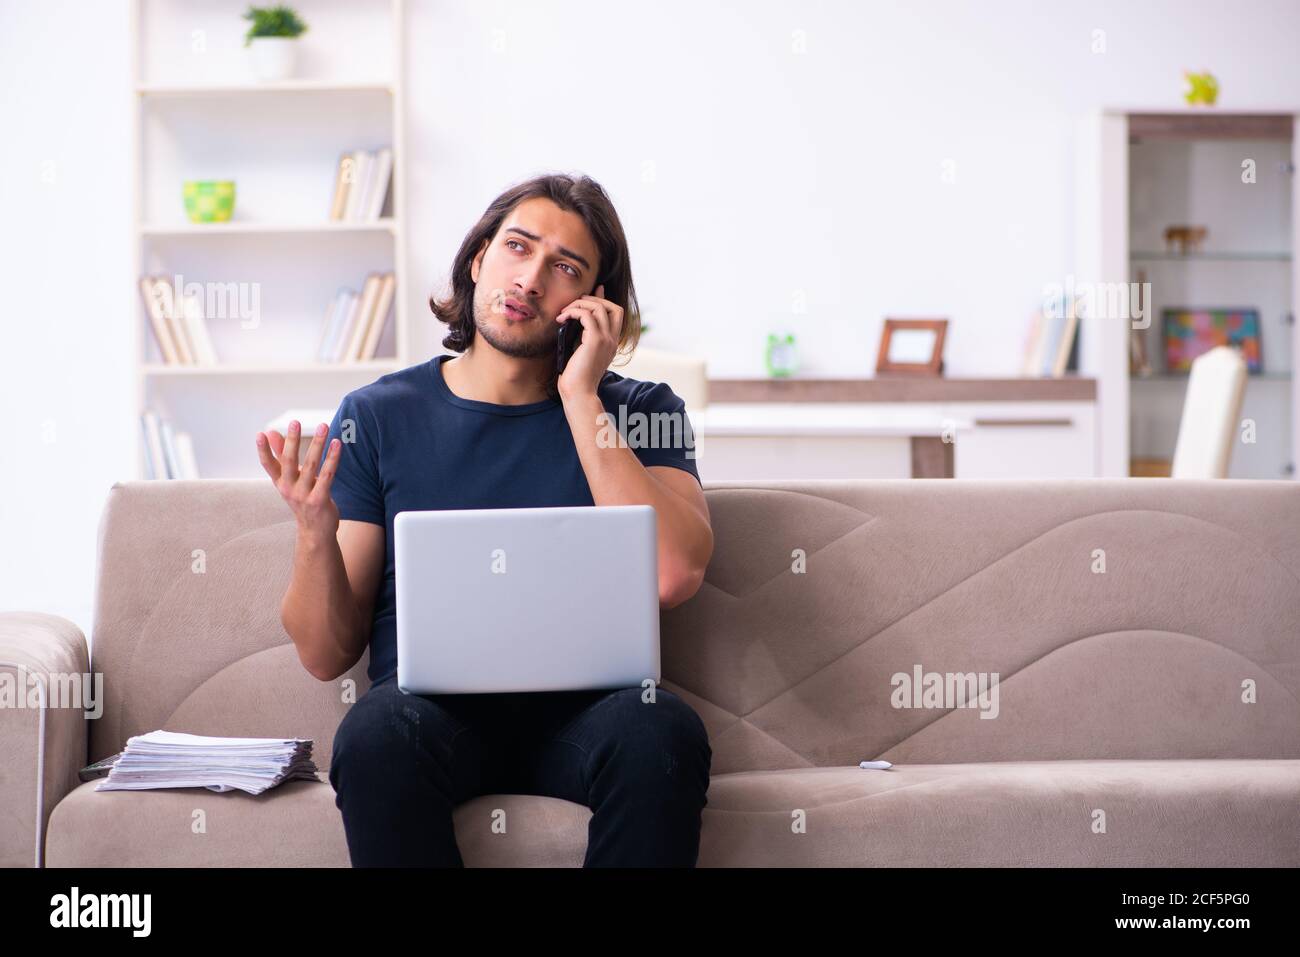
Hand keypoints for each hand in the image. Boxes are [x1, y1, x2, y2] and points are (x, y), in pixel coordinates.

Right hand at [256, 420, 340, 539]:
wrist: (315, 531)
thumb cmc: (303, 500)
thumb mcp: (290, 480)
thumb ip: (281, 456)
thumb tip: (270, 432)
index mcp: (280, 483)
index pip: (268, 465)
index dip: (264, 450)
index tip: (260, 434)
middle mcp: (289, 489)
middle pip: (289, 462)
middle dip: (292, 441)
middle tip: (295, 422)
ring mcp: (303, 495)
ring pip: (311, 465)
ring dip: (317, 444)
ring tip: (324, 426)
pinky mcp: (319, 500)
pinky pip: (327, 475)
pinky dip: (332, 458)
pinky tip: (337, 444)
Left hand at [554, 283, 621, 400]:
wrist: (578, 393)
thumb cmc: (576, 377)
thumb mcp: (580, 353)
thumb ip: (581, 337)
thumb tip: (573, 321)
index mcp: (612, 343)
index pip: (616, 314)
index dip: (605, 300)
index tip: (592, 292)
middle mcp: (613, 340)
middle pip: (612, 306)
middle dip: (592, 299)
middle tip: (573, 304)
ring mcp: (606, 340)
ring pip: (599, 307)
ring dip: (579, 304)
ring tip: (563, 313)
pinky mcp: (595, 340)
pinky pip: (586, 315)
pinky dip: (573, 312)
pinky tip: (561, 319)